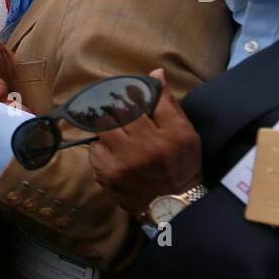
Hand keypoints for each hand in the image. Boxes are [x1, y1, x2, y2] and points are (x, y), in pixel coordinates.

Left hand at [87, 68, 203, 215]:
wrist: (174, 205)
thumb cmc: (181, 164)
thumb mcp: (185, 132)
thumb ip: (167, 103)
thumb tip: (155, 74)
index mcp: (166, 135)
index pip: (138, 100)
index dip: (126, 92)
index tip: (120, 90)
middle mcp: (142, 148)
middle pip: (115, 114)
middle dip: (111, 108)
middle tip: (109, 106)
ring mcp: (122, 164)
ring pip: (101, 131)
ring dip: (105, 128)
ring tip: (113, 130)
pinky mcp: (108, 177)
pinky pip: (94, 151)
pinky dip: (100, 148)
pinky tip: (112, 151)